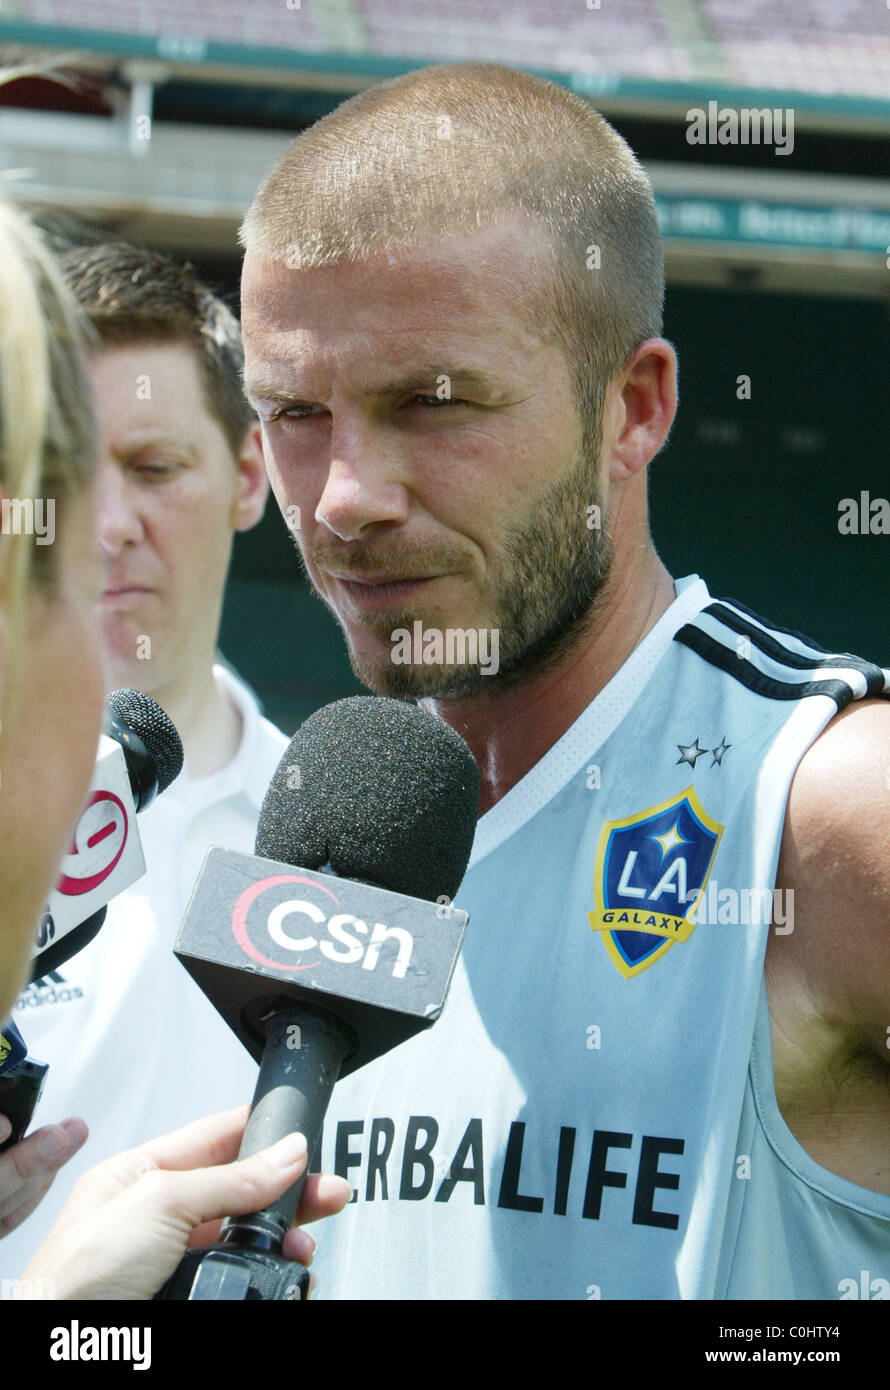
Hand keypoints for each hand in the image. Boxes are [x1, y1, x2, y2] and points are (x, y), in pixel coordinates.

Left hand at [15, 1105, 351, 1298]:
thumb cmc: (78, 1278)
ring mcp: (174, 1261)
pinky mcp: (190, 1296)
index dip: (259, 1132)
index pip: (213, 1139)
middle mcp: (158, 1217)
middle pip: (239, 1192)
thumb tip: (286, 1153)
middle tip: (326, 1192)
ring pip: (245, 1239)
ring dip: (282, 1238)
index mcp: (139, 1177)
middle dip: (286, 1191)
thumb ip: (228, 1179)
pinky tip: (284, 1271)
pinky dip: (269, 1275)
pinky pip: (240, 1278)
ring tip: (304, 1244)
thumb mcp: (159, 1203)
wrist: (64, 1349)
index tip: (301, 1129)